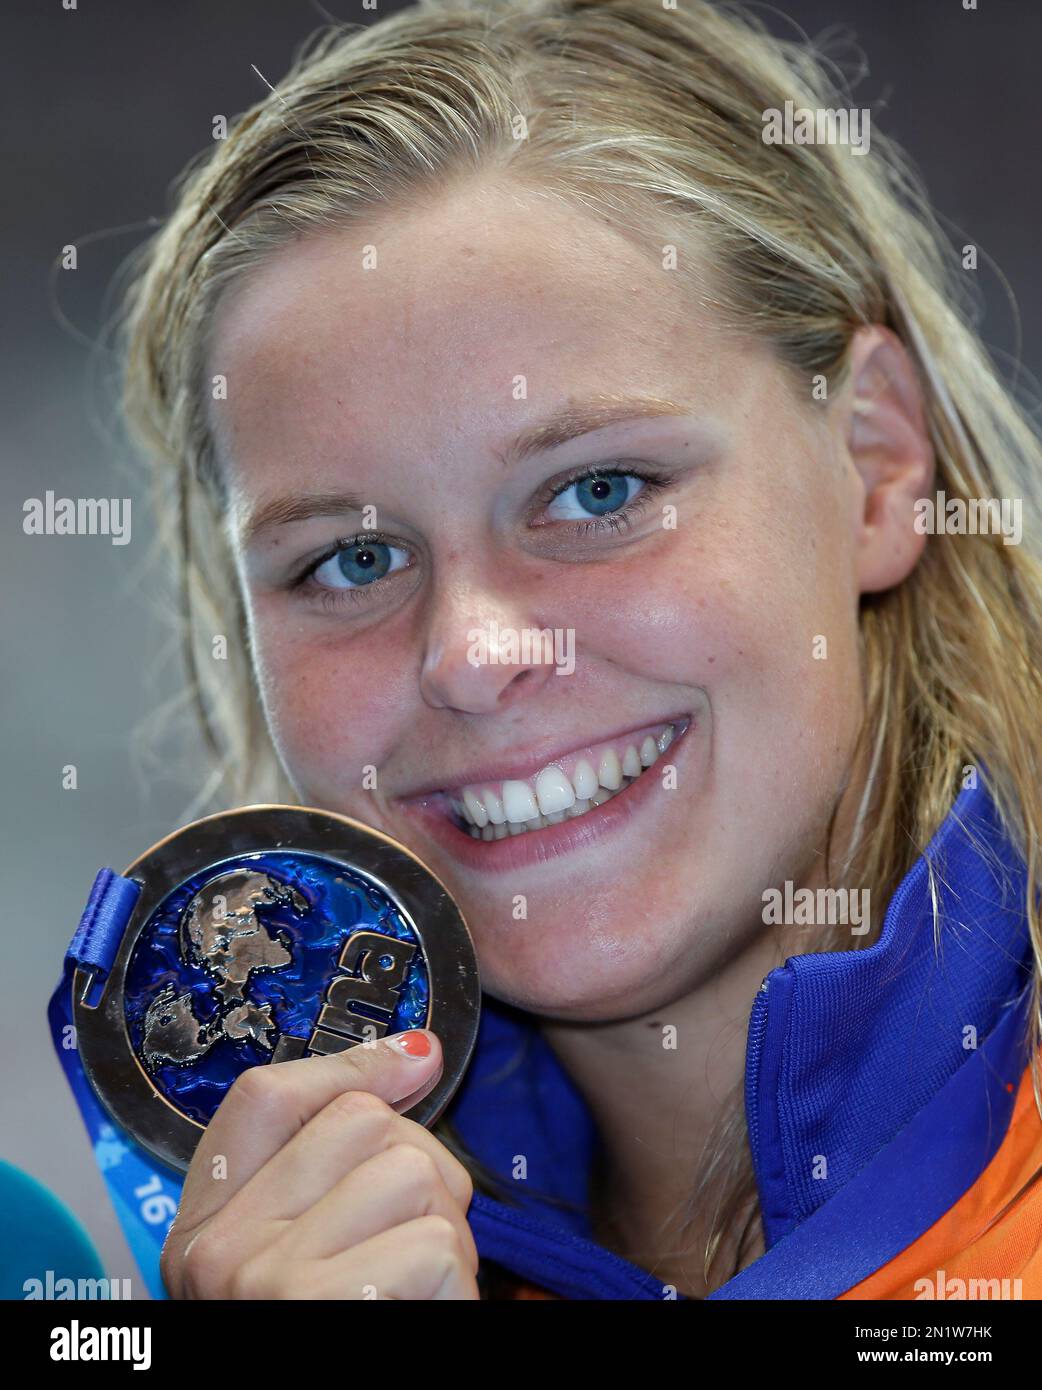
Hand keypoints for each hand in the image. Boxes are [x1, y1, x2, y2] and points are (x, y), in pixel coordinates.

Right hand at [160, 1029, 478, 1299]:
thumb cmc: (338, 1328)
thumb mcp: (298, 1257)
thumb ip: (331, 1169)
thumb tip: (414, 1059)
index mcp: (202, 1229)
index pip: (264, 1096)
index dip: (353, 1063)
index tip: (415, 1062)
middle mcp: (220, 1252)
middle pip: (362, 1123)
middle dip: (421, 1171)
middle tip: (411, 1241)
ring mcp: (269, 1281)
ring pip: (414, 1174)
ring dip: (447, 1231)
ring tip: (417, 1288)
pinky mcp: (333, 1309)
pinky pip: (437, 1246)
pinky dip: (457, 1284)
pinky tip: (424, 1314)